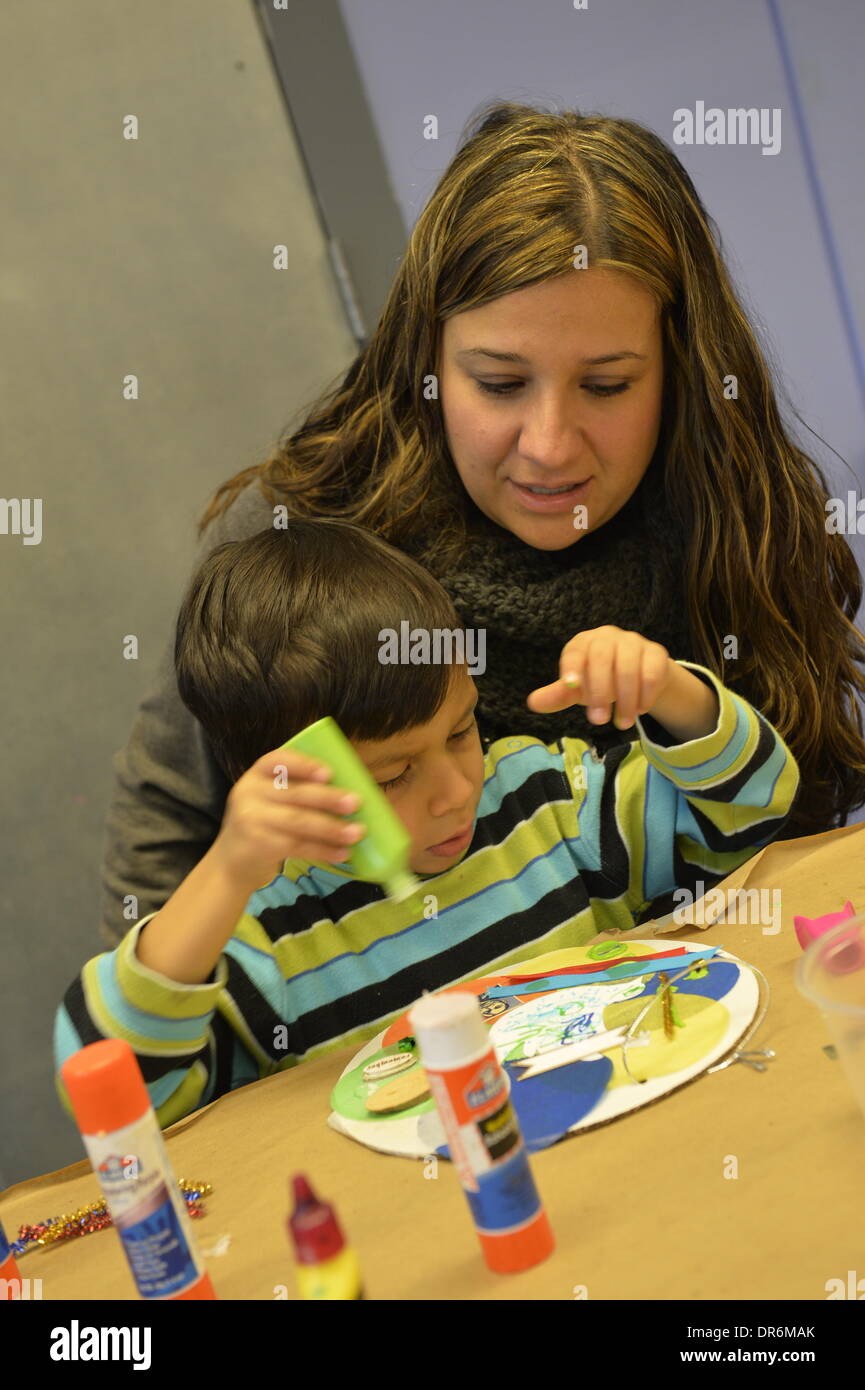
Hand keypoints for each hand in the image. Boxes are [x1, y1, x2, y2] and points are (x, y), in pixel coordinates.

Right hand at [210, 746, 365, 890]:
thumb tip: (348, 792)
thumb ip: (296, 791)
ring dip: (332, 828)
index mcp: (256, 775)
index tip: (329, 773)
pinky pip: (297, 846)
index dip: (304, 765)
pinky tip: (343, 853)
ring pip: (299, 821)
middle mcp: (249, 793)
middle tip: (356, 803)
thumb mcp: (269, 800)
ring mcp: (251, 820)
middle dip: (329, 798)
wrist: (230, 863)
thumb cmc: (263, 825)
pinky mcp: (258, 845)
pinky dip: (323, 850)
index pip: (277, 760)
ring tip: (357, 833)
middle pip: (295, 794)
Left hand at [527, 626, 672, 728]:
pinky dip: (647, 694)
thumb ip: (558, 696)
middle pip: (602, 659)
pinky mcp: (655, 652)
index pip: (575, 652)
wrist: (636, 672)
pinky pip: (653, 671)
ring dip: (626, 699)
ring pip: (629, 667)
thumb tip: (533, 703)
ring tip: (622, 723)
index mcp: (583, 643)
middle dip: (600, 692)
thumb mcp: (577, 690)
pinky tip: (641, 710)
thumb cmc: (598, 679)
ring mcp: (633, 641)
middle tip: (599, 721)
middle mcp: (607, 637)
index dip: (572, 667)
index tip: (570, 686)